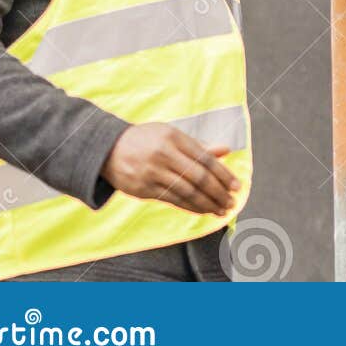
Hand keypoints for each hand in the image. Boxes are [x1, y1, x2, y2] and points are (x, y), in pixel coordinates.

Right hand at [101, 122, 241, 216]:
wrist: (109, 149)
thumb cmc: (147, 139)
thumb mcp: (171, 134)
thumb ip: (198, 145)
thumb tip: (226, 150)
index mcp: (174, 137)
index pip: (204, 159)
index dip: (223, 174)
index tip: (236, 186)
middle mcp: (164, 154)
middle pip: (198, 177)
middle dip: (218, 192)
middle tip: (232, 202)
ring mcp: (153, 173)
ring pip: (187, 192)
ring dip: (207, 204)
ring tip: (221, 210)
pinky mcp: (145, 189)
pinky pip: (173, 200)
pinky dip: (191, 207)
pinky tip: (203, 211)